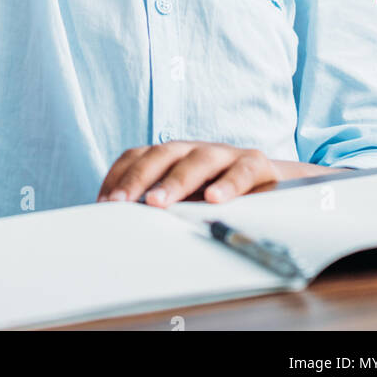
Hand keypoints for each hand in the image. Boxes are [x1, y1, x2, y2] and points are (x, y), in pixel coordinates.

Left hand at [98, 141, 280, 207]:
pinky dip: (228, 184)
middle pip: (161, 154)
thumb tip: (121, 228)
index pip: (138, 155)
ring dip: (175, 181)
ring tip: (158, 203)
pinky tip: (214, 200)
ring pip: (197, 160)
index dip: (119, 176)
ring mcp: (224, 153)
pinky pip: (241, 171)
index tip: (104, 202)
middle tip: (120, 203)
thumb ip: (159, 207)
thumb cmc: (218, 195)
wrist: (272, 185)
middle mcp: (194, 149)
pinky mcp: (255, 163)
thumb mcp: (185, 201)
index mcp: (172, 155)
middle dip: (138, 178)